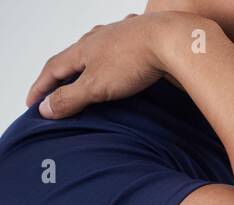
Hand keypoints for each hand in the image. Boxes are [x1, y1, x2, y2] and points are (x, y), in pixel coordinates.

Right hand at [27, 11, 206, 118]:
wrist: (173, 40)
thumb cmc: (134, 61)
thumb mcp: (96, 86)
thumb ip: (71, 98)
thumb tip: (46, 109)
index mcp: (82, 48)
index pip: (52, 69)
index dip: (41, 88)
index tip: (32, 105)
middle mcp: (99, 38)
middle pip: (74, 57)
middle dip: (63, 75)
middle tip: (57, 91)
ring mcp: (122, 37)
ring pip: (99, 51)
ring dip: (90, 66)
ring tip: (88, 79)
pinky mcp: (144, 40)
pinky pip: (125, 50)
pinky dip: (118, 60)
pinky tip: (125, 65)